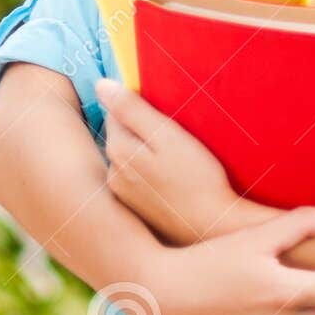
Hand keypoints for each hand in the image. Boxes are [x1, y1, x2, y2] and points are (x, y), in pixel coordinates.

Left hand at [97, 78, 278, 243]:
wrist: (214, 229)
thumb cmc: (198, 178)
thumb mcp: (168, 136)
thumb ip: (132, 109)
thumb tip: (100, 85)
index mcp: (117, 149)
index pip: (115, 111)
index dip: (140, 106)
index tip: (165, 114)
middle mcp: (111, 173)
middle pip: (120, 135)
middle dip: (141, 130)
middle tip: (175, 139)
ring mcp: (121, 194)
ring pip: (128, 158)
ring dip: (144, 152)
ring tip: (175, 160)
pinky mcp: (135, 210)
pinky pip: (136, 180)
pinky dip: (149, 174)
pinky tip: (171, 180)